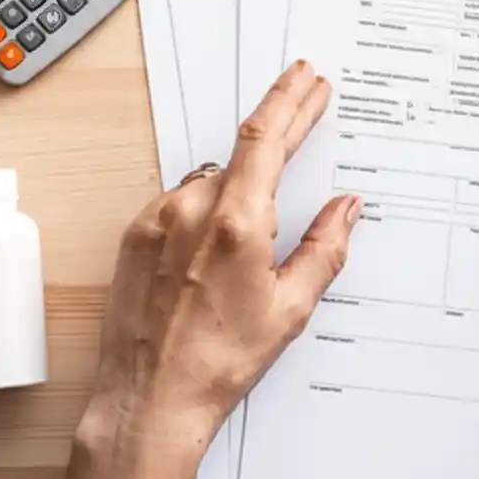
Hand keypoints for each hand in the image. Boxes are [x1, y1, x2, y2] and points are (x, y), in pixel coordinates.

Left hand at [48, 61, 360, 478]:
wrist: (149, 398)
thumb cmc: (218, 362)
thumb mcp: (291, 308)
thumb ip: (324, 248)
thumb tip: (345, 208)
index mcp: (235, 223)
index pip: (266, 139)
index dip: (291, 102)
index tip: (308, 79)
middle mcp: (189, 210)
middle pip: (240, 153)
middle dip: (277, 126)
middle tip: (304, 100)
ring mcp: (156, 221)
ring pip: (208, 181)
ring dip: (237, 185)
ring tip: (255, 234)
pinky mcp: (133, 238)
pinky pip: (179, 203)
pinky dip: (204, 209)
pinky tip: (214, 248)